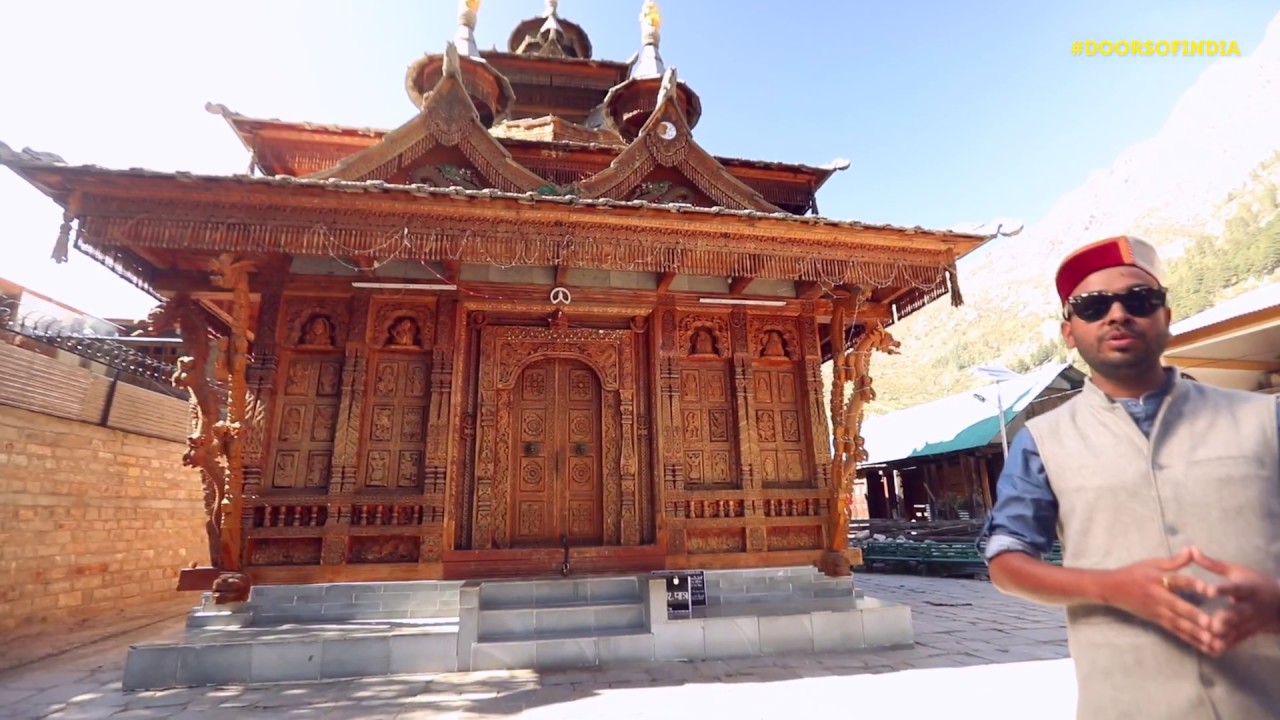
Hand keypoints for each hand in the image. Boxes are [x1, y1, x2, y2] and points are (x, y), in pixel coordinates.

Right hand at [1099, 547, 1221, 654]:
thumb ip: (1174, 560)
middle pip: (1179, 608)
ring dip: (1196, 633)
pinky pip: (1176, 632)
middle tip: (1214, 625)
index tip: (1208, 589)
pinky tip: (1205, 647)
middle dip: (1196, 617)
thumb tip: (1192, 549)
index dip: (1193, 585)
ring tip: (1213, 641)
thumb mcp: (1152, 563)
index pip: (1178, 581)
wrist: (1112, 589)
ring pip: (1179, 624)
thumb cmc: (1133, 573)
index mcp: (1158, 580)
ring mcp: (1158, 612)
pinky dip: (1191, 640)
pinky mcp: (1158, 621)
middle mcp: (1159, 597)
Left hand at [1191, 547, 1279, 652]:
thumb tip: (1190, 549)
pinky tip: (1204, 648)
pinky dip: (1219, 646)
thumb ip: (1212, 564)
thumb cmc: (1256, 584)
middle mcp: (1249, 608)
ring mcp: (1249, 624)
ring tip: (1203, 638)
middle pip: (1237, 615)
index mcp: (1247, 589)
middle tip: (1210, 623)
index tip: (1208, 590)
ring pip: (1235, 633)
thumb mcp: (1237, 571)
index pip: (1235, 588)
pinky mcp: (1246, 635)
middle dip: (1224, 620)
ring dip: (1220, 637)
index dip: (1222, 589)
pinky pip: (1232, 644)